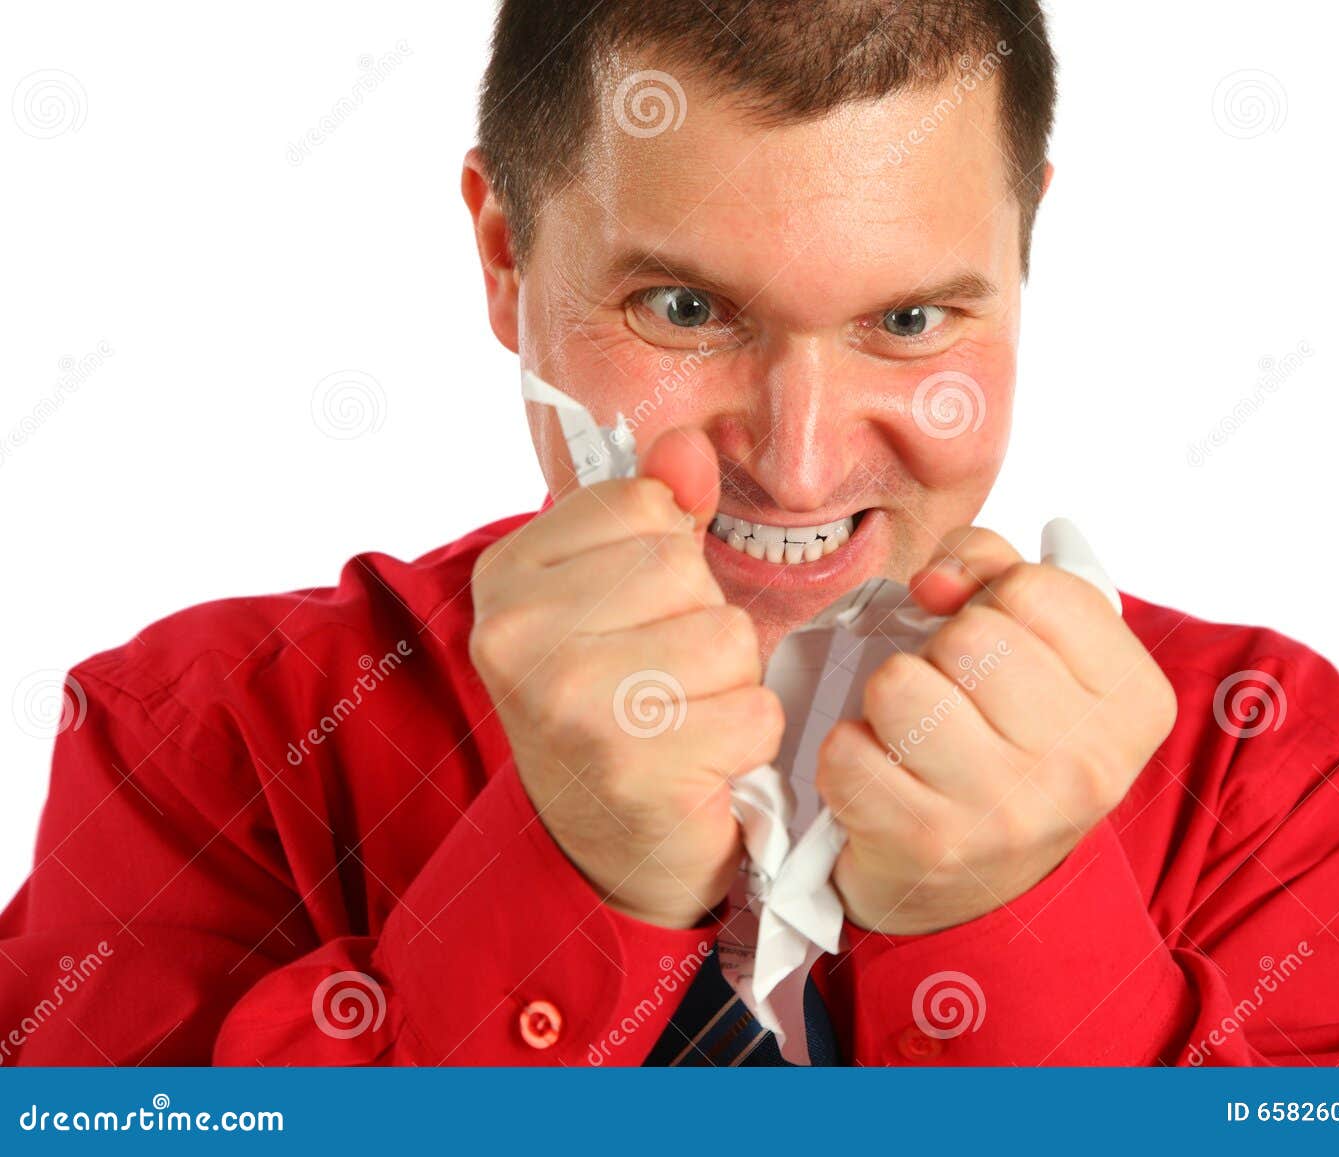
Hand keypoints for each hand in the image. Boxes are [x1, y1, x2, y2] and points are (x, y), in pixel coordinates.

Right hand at [468, 428, 782, 928]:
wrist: (601, 845)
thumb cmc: (616, 703)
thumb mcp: (618, 594)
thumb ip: (654, 509)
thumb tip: (689, 446)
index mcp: (504, 577)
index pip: (643, 505)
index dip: (667, 558)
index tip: (632, 617)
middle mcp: (518, 637)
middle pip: (684, 568)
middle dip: (701, 620)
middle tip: (660, 678)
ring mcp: (570, 705)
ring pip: (728, 636)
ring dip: (731, 682)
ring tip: (681, 718)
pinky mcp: (633, 770)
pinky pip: (755, 711)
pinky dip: (747, 739)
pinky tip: (699, 762)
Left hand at [816, 526, 1176, 934]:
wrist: (983, 890)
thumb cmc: (1009, 743)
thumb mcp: (1042, 652)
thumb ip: (997, 571)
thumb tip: (934, 579)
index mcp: (1134, 703)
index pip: (1035, 590)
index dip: (991, 597)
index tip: (991, 636)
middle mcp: (1086, 766)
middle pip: (969, 638)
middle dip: (941, 650)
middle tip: (952, 695)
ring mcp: (1007, 812)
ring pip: (899, 684)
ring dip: (889, 698)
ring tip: (915, 733)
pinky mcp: (928, 844)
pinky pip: (847, 748)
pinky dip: (848, 751)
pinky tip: (884, 774)